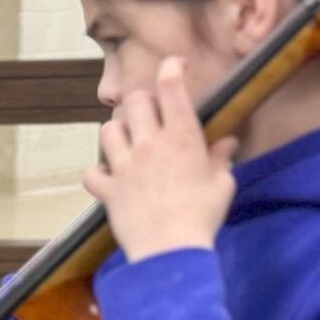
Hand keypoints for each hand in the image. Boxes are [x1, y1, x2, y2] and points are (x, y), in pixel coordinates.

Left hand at [82, 58, 238, 261]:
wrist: (171, 252)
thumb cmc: (202, 218)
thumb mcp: (222, 185)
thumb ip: (222, 160)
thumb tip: (228, 145)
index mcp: (182, 137)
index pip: (170, 85)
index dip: (171, 67)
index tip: (174, 67)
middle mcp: (149, 144)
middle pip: (134, 101)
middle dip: (143, 102)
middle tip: (152, 117)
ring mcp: (124, 166)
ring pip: (107, 129)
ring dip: (117, 132)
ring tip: (128, 143)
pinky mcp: (107, 190)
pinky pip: (91, 172)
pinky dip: (98, 174)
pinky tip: (109, 179)